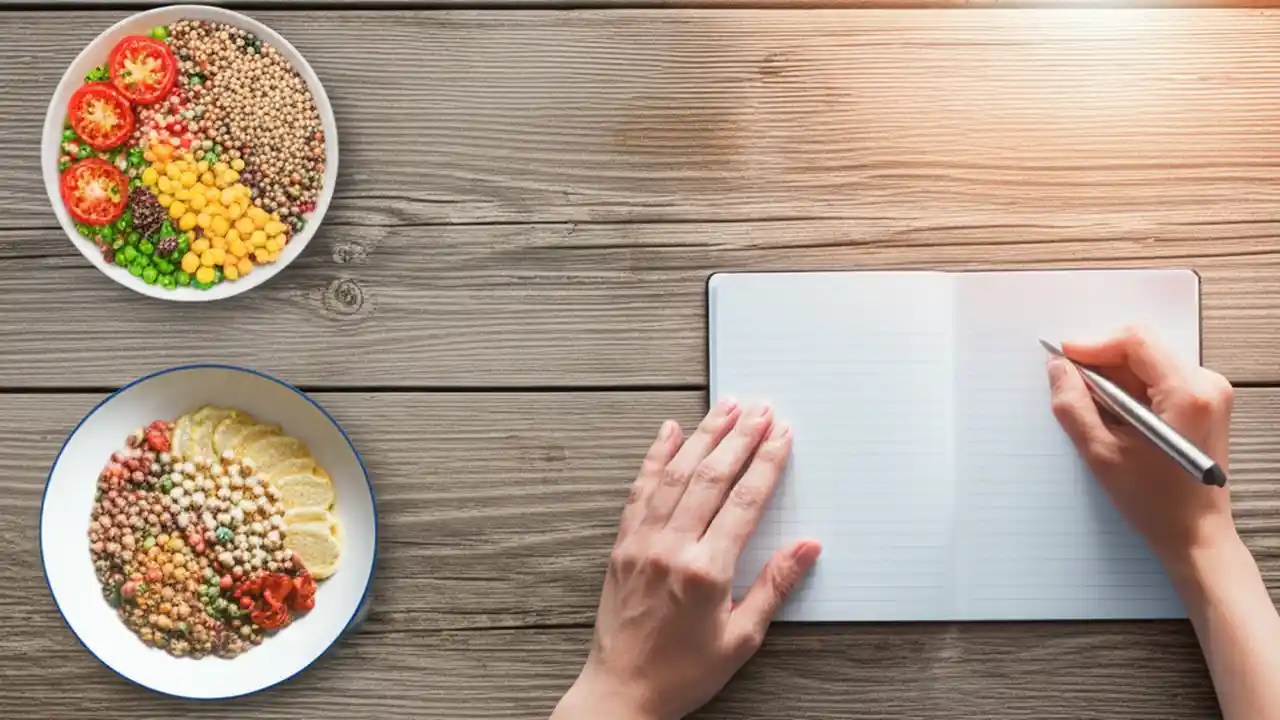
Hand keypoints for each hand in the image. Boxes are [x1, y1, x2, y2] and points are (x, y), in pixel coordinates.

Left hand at [552, 400, 820, 719]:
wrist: (620, 694)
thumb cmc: (682, 673)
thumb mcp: (742, 638)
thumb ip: (774, 586)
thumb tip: (808, 547)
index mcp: (706, 571)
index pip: (745, 501)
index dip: (766, 463)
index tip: (781, 435)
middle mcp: (671, 548)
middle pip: (712, 477)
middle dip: (740, 438)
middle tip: (761, 409)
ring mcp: (642, 542)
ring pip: (675, 474)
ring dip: (703, 437)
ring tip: (725, 408)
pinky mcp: (622, 545)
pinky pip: (640, 489)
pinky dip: (655, 456)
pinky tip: (669, 432)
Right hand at [1046, 326, 1235, 566]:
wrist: (1196, 534)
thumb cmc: (1157, 503)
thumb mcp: (1102, 454)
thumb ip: (1074, 406)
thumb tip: (1058, 369)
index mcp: (1188, 394)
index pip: (1136, 340)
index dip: (1093, 344)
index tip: (1064, 359)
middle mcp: (1207, 385)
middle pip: (1142, 348)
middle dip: (1102, 362)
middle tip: (1073, 387)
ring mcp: (1209, 393)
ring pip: (1147, 362)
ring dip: (1115, 378)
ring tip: (1096, 410)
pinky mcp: (1204, 402)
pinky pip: (1158, 378)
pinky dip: (1130, 389)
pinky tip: (1117, 416)